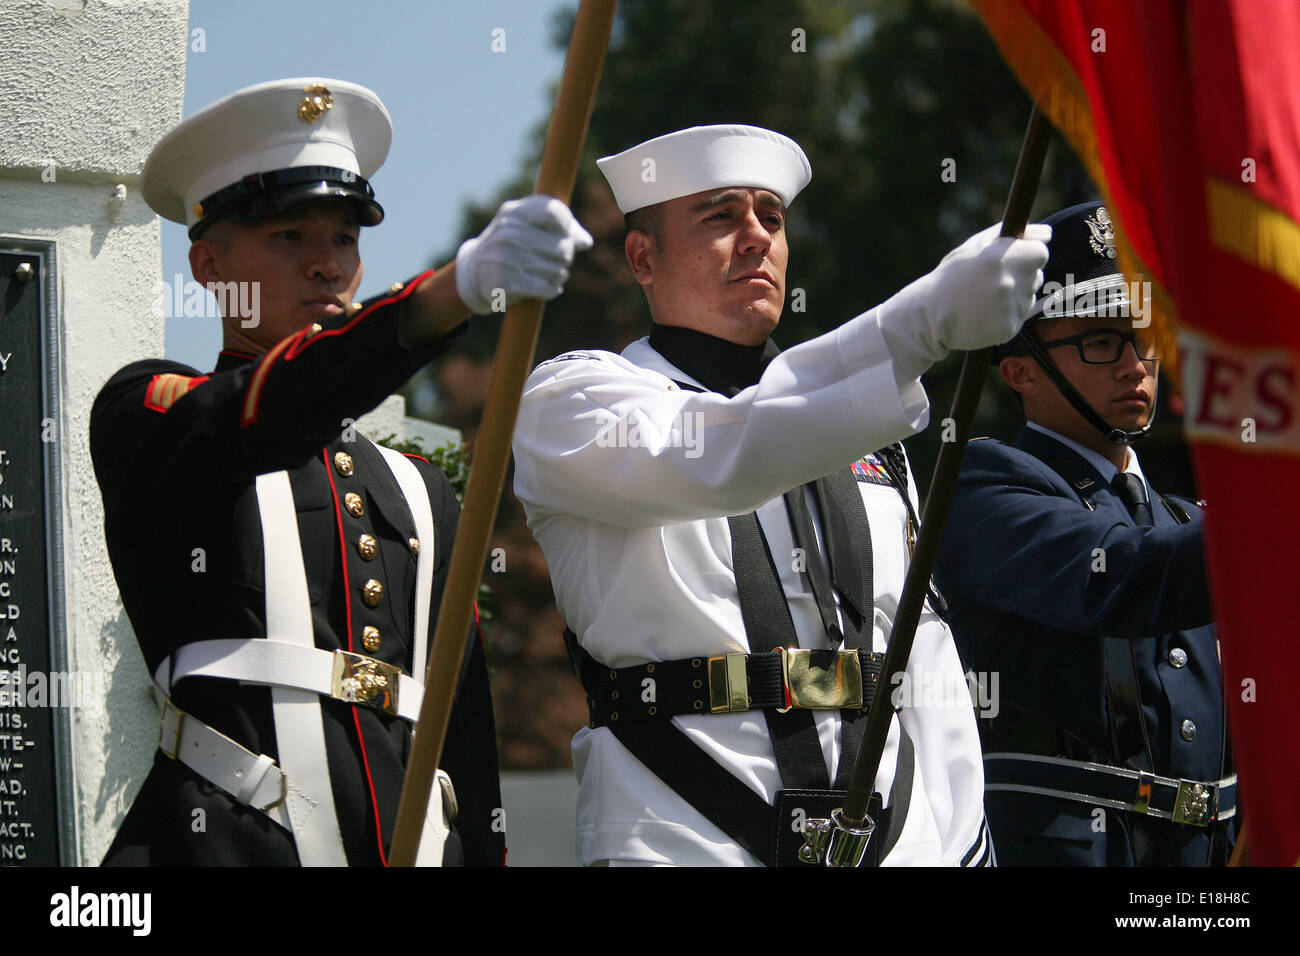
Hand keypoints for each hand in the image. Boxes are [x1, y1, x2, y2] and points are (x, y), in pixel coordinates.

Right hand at [454, 195, 593, 314]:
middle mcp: (510, 232)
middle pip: (564, 247)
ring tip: (548, 274)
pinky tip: (546, 287)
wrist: (474, 271)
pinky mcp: (507, 282)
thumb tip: (586, 242)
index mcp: (516, 212)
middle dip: (566, 257)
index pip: (555, 212)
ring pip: (559, 271)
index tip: (561, 233)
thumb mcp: (529, 226)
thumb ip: (562, 228)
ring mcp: (507, 257)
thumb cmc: (512, 245)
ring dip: (559, 275)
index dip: (567, 226)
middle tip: (556, 260)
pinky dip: (552, 290)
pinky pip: (548, 288)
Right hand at [877, 222, 1050, 380]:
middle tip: (992, 282)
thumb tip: (1048, 233)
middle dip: (1021, 276)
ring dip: (1015, 296)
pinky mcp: (1008, 329)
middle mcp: (1008, 283)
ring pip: (1029, 297)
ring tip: (985, 299)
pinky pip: (1019, 317)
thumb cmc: (952, 276)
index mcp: (1000, 258)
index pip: (1041, 253)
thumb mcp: (975, 246)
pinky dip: (1006, 316)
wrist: (930, 316)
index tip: (1013, 260)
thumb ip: (1012, 236)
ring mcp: (1009, 308)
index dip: (1029, 256)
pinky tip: (985, 313)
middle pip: (1036, 276)